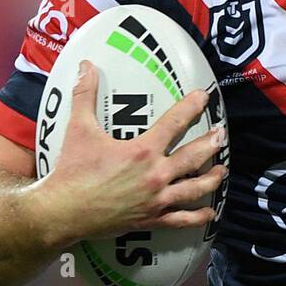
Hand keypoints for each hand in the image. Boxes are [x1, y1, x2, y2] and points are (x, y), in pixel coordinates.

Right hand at [35, 60, 225, 246]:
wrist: (63, 212)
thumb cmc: (72, 171)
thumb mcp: (78, 129)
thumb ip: (84, 95)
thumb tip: (85, 66)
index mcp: (143, 151)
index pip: (175, 123)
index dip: (192, 107)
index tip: (204, 97)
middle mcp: (155, 175)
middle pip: (194, 156)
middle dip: (211, 144)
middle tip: (221, 135)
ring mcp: (156, 200)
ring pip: (195, 188)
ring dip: (211, 178)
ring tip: (222, 170)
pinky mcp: (151, 219)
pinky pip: (182, 220)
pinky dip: (198, 216)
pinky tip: (210, 212)